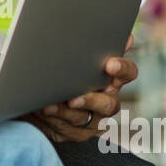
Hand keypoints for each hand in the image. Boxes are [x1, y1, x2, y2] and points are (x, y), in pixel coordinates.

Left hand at [21, 35, 136, 143]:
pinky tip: (43, 110)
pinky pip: (67, 129)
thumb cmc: (63, 67)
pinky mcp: (76, 133)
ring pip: (84, 118)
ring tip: (49, 105)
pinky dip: (54, 120)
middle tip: (74, 98)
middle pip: (109, 104)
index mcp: (112, 77)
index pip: (128, 73)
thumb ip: (93, 43)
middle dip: (91, 101)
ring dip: (66, 112)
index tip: (109, 64)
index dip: (121, 69)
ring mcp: (92, 119)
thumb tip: (120, 33)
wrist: (38, 90)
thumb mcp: (74, 52)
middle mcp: (106, 100)